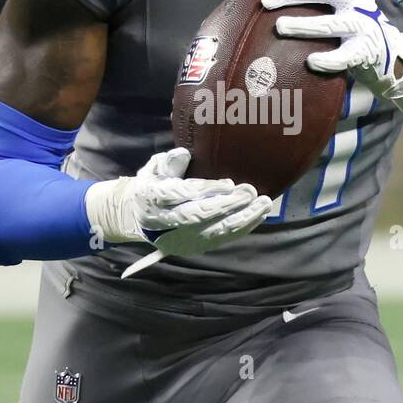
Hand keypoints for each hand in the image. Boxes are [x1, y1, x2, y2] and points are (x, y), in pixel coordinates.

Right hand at [85, 148, 271, 255]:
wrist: (139, 218)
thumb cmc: (152, 186)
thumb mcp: (154, 169)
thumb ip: (169, 162)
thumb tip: (184, 154)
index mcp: (151, 198)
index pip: (180, 195)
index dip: (205, 191)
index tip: (229, 183)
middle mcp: (164, 222)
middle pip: (199, 216)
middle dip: (228, 206)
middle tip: (251, 192)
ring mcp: (180, 238)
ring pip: (214, 232)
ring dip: (242, 219)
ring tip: (263, 204)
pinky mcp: (193, 247)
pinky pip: (221, 239)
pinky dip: (242, 228)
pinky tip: (258, 215)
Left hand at [256, 0, 402, 121]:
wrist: (391, 57)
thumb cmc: (353, 30)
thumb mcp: (339, 5)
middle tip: (265, 1)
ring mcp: (364, 24)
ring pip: (333, 23)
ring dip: (304, 24)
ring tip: (280, 27)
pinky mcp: (367, 51)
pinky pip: (346, 56)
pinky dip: (328, 60)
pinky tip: (311, 62)